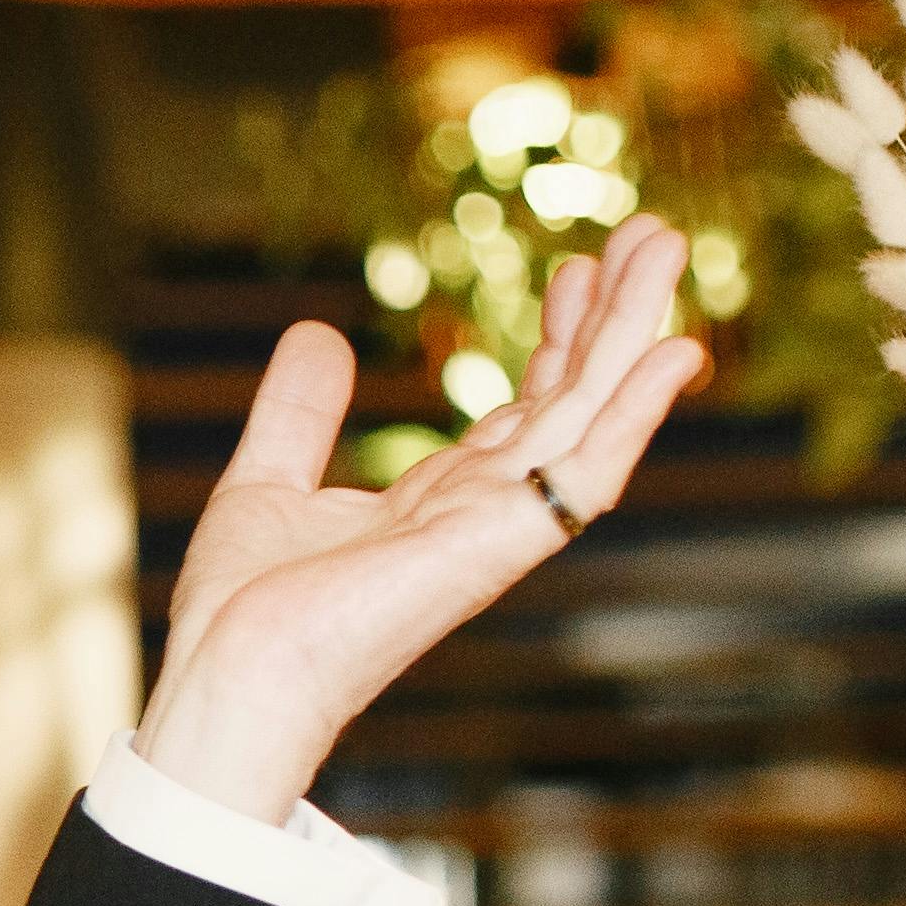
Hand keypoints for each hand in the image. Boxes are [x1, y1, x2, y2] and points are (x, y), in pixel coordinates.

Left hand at [134, 217, 708, 825]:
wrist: (230, 669)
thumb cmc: (243, 613)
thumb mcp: (266, 483)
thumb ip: (298, 414)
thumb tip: (316, 334)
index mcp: (434, 504)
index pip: (521, 411)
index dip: (553, 339)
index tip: (574, 268)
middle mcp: (480, 514)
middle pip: (568, 399)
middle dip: (610, 318)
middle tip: (651, 235)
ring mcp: (499, 530)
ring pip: (588, 415)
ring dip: (631, 334)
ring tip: (665, 247)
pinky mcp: (503, 545)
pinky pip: (589, 474)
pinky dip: (634, 414)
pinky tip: (675, 353)